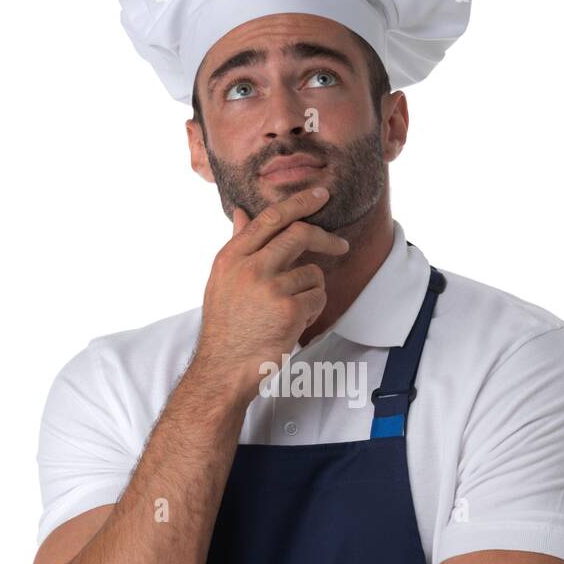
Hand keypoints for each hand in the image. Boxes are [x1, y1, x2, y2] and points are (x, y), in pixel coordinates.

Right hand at [193, 186, 349, 403]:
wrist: (223, 368)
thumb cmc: (225, 326)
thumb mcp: (222, 280)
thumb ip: (238, 245)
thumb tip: (241, 212)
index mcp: (231, 257)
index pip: (270, 218)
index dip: (299, 202)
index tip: (320, 195)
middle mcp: (250, 268)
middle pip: (299, 234)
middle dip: (326, 238)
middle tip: (341, 244)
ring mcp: (270, 288)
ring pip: (312, 273)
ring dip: (311, 291)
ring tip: (292, 311)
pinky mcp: (289, 310)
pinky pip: (317, 297)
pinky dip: (312, 311)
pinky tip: (294, 324)